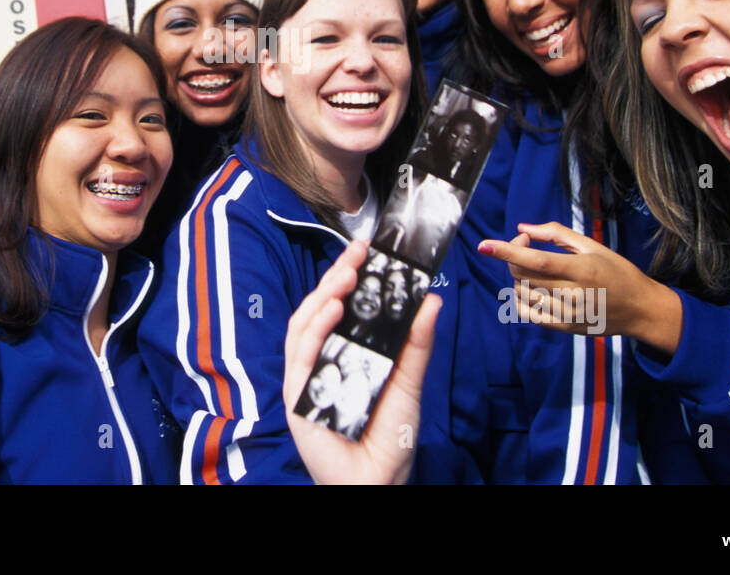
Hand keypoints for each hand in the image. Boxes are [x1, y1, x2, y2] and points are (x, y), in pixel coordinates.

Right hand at [283, 240, 439, 484]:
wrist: (378, 480)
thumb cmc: (390, 436)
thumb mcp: (410, 381)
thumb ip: (417, 342)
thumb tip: (431, 299)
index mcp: (346, 351)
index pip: (342, 306)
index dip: (348, 276)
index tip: (366, 249)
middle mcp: (322, 359)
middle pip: (320, 309)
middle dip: (337, 278)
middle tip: (357, 254)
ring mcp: (306, 376)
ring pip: (305, 325)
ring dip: (324, 296)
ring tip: (347, 276)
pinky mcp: (297, 396)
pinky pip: (302, 355)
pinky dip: (316, 329)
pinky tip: (333, 309)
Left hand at [477, 221, 682, 354]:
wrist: (639, 309)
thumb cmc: (617, 271)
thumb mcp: (592, 246)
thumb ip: (556, 234)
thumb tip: (522, 227)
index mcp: (582, 269)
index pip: (536, 260)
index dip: (507, 251)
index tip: (484, 245)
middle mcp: (573, 294)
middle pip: (523, 275)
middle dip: (514, 255)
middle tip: (525, 243)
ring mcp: (567, 314)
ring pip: (522, 293)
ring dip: (517, 275)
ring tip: (532, 265)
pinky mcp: (564, 328)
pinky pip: (529, 314)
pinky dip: (521, 298)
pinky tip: (530, 286)